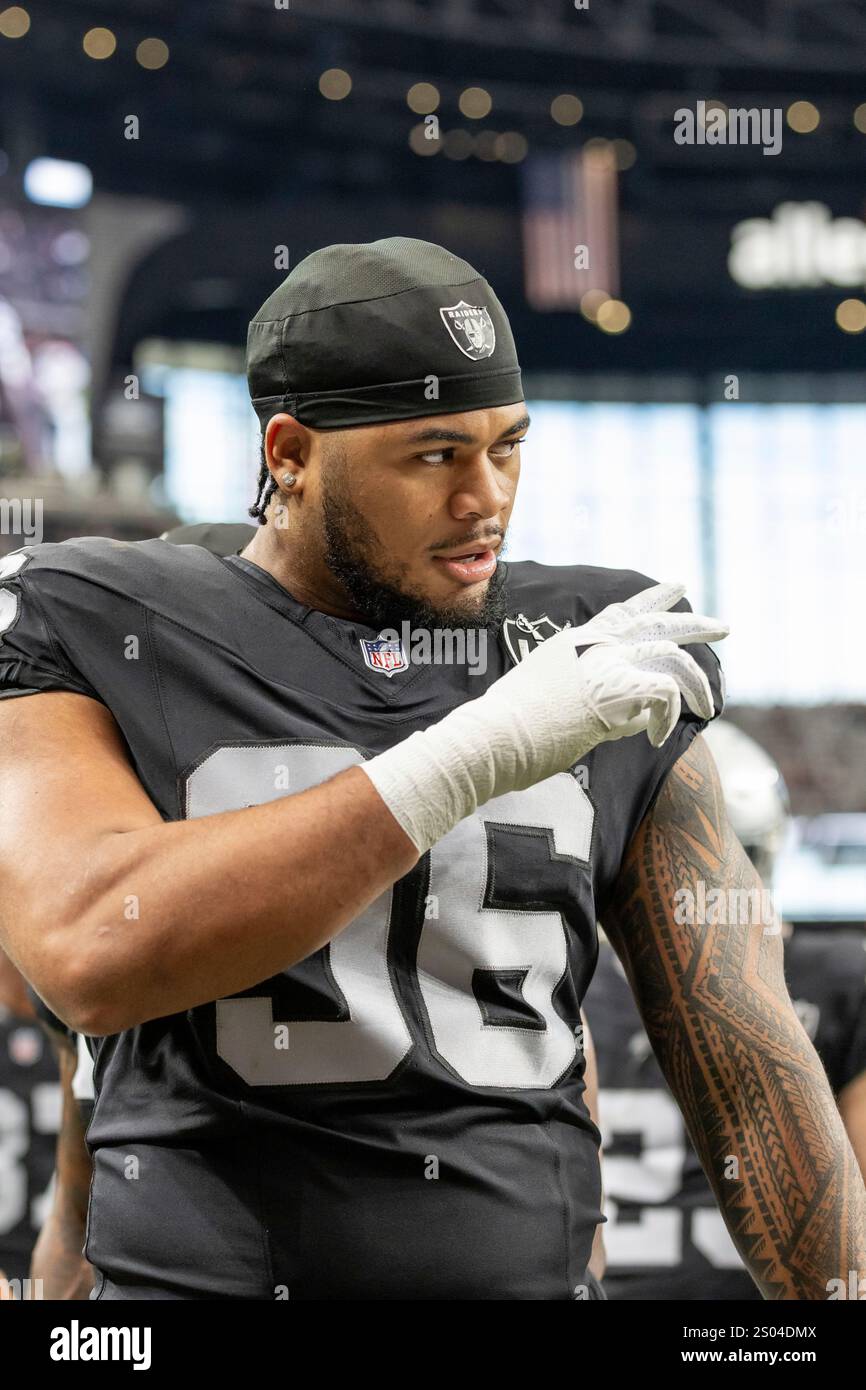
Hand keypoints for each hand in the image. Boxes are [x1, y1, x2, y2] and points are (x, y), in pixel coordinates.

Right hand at [363, 581, 727, 853]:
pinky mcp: (617, 688)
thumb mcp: (553, 702)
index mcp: (575, 641)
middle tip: (724, 626)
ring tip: (710, 705)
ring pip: (673, 657)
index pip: (622, 611)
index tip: (677, 587)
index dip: (653, 598)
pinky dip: (669, 717)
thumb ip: (596, 700)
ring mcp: (606, 663)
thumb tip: (632, 714)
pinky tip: (658, 738)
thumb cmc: (509, 732)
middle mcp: (594, 644)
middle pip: (656, 623)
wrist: (492, 737)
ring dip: (697, 683)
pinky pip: (665, 694)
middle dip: (695, 624)